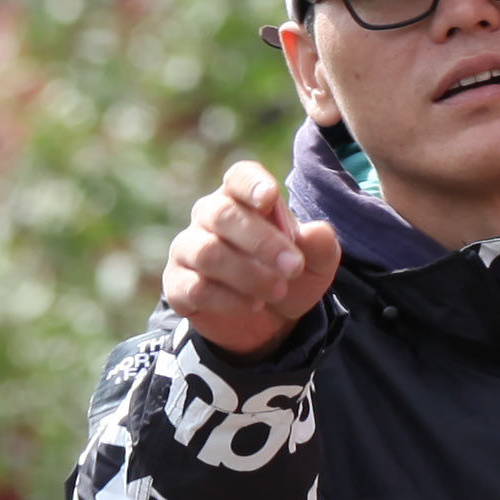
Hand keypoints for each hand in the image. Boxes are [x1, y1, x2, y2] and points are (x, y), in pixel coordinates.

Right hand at [162, 161, 339, 357]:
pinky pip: (196, 288)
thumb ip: (321, 245)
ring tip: (277, 290)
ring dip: (248, 274)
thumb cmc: (287, 276)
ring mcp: (189, 249)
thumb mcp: (316, 264)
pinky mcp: (178, 285)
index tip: (270, 198)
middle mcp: (209, 216)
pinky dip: (229, 300)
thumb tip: (317, 232)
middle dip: (261, 241)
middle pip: (223, 214)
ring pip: (208, 253)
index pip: (239, 177)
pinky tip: (253, 306)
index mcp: (242, 198)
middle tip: (292, 266)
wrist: (267, 323)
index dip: (252, 184)